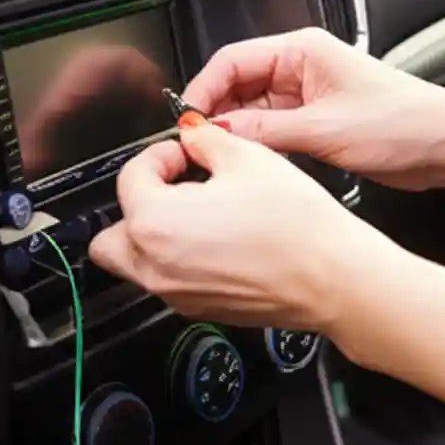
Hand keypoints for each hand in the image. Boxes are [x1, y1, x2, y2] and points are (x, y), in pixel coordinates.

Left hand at [88, 124, 381, 330]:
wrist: (332, 277)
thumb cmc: (296, 226)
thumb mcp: (247, 158)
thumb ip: (205, 140)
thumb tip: (193, 135)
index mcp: (155, 223)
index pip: (130, 177)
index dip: (160, 156)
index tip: (185, 153)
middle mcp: (154, 266)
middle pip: (112, 232)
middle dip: (139, 203)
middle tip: (175, 185)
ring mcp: (175, 294)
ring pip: (135, 262)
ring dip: (153, 234)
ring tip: (198, 214)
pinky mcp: (198, 309)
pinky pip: (167, 281)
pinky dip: (179, 260)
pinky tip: (219, 240)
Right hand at [183, 27, 444, 189]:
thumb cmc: (406, 123)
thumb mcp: (324, 129)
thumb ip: (266, 129)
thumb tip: (222, 129)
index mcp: (303, 51)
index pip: (232, 59)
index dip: (204, 88)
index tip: (188, 116)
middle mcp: (303, 68)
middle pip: (238, 83)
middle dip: (217, 111)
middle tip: (199, 141)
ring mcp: (308, 95)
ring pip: (253, 108)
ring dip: (239, 130)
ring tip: (227, 154)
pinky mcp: (316, 121)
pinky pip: (272, 128)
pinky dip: (259, 143)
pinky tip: (255, 160)